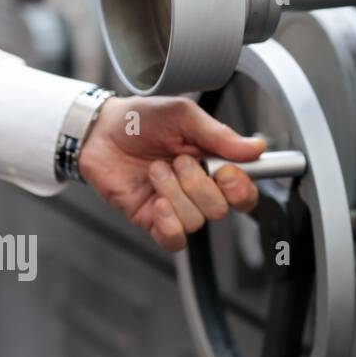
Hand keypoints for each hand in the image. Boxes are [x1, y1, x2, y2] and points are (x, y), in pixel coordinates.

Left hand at [78, 97, 265, 251]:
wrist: (99, 131)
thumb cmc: (142, 120)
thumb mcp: (184, 116)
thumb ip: (219, 134)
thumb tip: (256, 148)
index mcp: (215, 164)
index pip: (245, 191)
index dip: (241, 188)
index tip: (226, 171)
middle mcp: (199, 189)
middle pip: (221, 209)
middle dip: (198, 184)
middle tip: (179, 160)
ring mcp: (176, 206)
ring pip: (195, 220)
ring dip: (173, 192)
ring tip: (156, 170)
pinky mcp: (152, 220)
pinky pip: (174, 240)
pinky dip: (168, 224)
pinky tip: (156, 202)